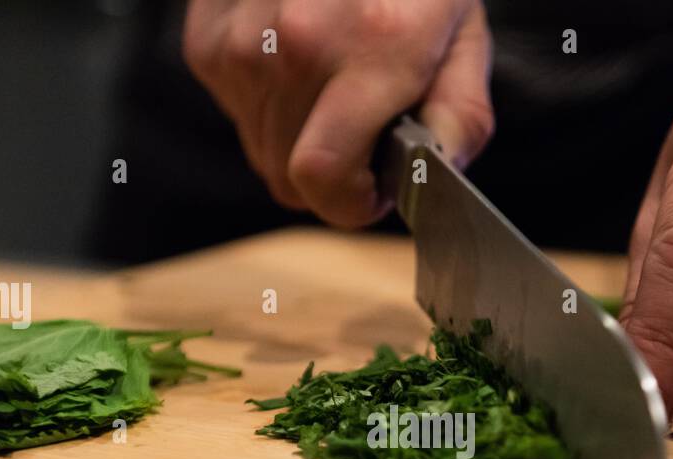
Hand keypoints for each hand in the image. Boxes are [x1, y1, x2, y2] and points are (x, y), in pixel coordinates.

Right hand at [183, 0, 493, 226]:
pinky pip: (236, 114)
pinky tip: (296, 62)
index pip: (322, 178)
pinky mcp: (208, 38)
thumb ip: (460, 121)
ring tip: (331, 84)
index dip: (348, 205)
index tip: (371, 190)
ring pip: (261, 150)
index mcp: (373, 52)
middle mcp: (298, 44)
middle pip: (289, 177)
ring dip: (297, 138)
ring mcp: (242, 42)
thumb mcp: (464, 40)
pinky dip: (267, 104)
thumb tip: (433, 182)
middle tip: (360, 131)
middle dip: (331, 175)